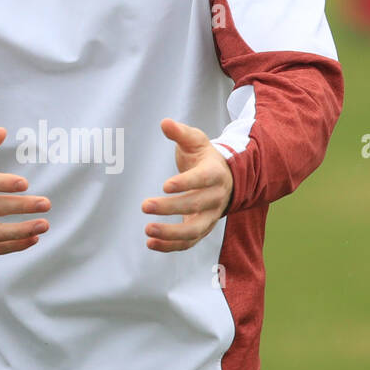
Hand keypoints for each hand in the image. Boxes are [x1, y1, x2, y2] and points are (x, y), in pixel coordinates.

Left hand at [141, 118, 233, 252]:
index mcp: (215, 173)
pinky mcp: (202, 229)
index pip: (202, 180)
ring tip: (147, 230)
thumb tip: (164, 123)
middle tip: (144, 205)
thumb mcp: (195, 141)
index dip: (186, 183)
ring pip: (194, 230)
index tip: (165, 185)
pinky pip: (188, 243)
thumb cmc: (204, 157)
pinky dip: (170, 246)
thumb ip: (180, 133)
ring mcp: (210, 216)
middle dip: (170, 207)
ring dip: (171, 234)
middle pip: (195, 205)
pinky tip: (150, 243)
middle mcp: (216, 197)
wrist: (224, 178)